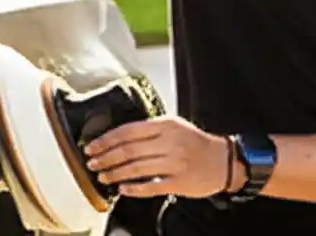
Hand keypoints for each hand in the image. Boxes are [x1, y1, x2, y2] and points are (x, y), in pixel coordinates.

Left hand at [84, 116, 231, 198]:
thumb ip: (149, 130)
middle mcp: (169, 143)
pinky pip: (152, 186)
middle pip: (128, 151)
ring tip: (103, 176)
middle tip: (92, 163)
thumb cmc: (196, 143)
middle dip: (106, 158)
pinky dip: (135, 189)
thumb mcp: (174, 126)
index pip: (127, 131)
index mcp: (165, 126)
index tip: (92, 146)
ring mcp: (174, 164)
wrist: (223, 161)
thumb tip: (117, 137)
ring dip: (116, 174)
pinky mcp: (179, 183)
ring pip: (137, 169)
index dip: (106, 140)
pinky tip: (123, 189)